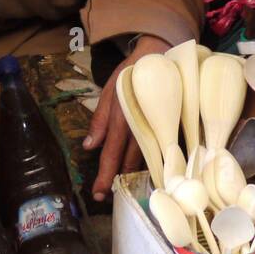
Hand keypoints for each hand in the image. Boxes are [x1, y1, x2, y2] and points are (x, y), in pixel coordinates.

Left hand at [83, 35, 170, 201]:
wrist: (159, 58)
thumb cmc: (130, 74)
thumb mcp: (109, 91)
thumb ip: (99, 119)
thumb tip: (89, 146)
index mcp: (121, 119)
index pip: (111, 154)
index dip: (104, 176)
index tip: (98, 194)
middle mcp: (139, 128)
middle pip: (128, 162)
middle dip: (117, 179)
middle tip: (107, 195)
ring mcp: (155, 129)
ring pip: (143, 159)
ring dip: (131, 173)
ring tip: (121, 185)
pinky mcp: (165, 127)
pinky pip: (155, 150)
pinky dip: (147, 161)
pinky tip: (141, 169)